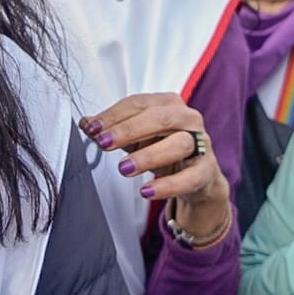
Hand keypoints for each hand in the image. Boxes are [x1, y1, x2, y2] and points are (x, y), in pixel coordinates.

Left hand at [79, 93, 229, 236]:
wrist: (197, 176)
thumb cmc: (164, 149)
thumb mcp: (137, 137)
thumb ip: (113, 130)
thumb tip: (86, 124)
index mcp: (169, 104)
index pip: (139, 103)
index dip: (114, 115)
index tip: (92, 129)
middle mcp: (188, 119)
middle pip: (160, 118)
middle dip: (129, 130)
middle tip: (104, 143)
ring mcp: (201, 144)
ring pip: (179, 144)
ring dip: (149, 155)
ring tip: (124, 168)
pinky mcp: (207, 170)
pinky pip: (190, 177)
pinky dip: (168, 185)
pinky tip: (147, 191)